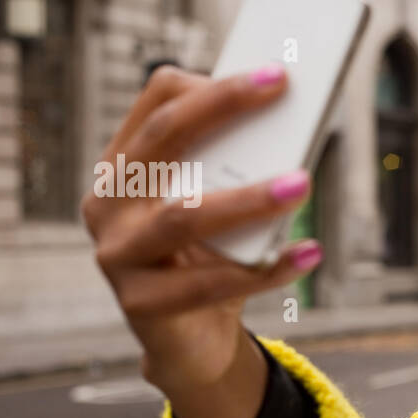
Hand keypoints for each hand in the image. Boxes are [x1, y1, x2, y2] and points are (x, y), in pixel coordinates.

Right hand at [81, 64, 321, 395]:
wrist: (191, 343)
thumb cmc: (210, 260)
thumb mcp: (218, 207)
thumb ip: (234, 171)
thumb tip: (291, 127)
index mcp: (125, 167)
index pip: (158, 105)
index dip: (213, 85)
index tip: (274, 74)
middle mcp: (108, 203)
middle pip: (163, 141)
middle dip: (223, 108)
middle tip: (282, 92)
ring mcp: (117, 255)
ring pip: (184, 216)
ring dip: (248, 198)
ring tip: (302, 184)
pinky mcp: (140, 305)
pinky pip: (210, 284)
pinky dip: (266, 269)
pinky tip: (308, 253)